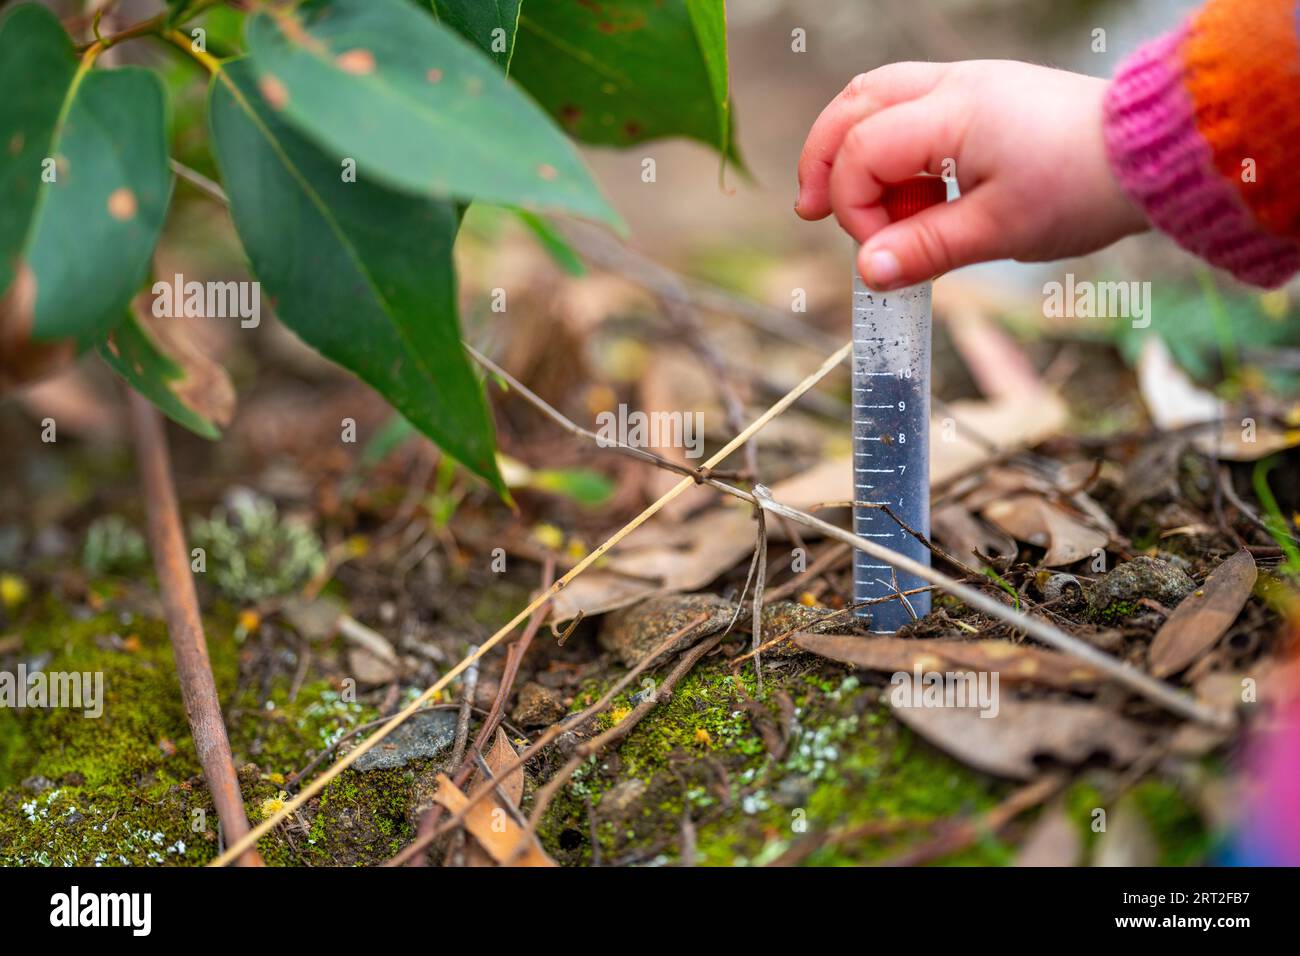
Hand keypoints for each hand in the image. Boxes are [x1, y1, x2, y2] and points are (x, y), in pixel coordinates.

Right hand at [795, 60, 1149, 288]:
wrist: (1151, 155)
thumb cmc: (1081, 188)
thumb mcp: (999, 230)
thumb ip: (925, 248)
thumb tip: (867, 273)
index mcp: (951, 113)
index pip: (861, 151)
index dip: (852, 205)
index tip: (879, 252)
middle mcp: (951, 85)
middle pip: (852, 105)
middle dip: (824, 160)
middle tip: (811, 212)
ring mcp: (966, 84)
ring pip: (875, 98)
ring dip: (853, 150)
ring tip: (858, 206)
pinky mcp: (981, 96)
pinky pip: (910, 108)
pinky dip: (890, 147)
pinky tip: (909, 193)